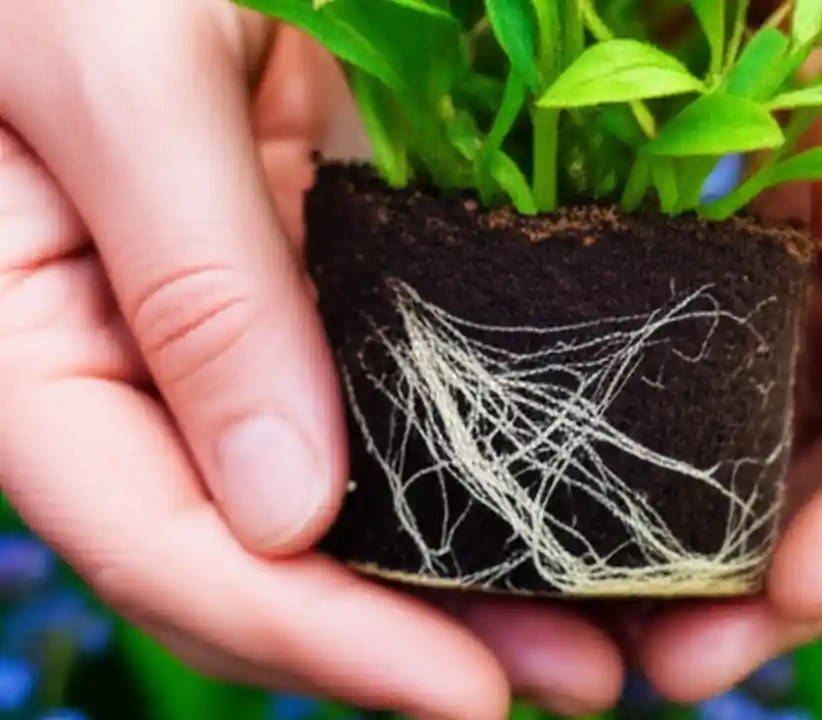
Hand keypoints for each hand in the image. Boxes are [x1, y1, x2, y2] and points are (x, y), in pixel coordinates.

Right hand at [0, 3, 621, 715]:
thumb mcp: (122, 79)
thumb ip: (192, 284)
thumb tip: (288, 514)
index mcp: (30, 351)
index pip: (162, 542)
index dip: (316, 637)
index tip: (471, 693)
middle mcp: (133, 372)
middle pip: (261, 558)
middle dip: (413, 641)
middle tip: (579, 676)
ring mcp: (229, 338)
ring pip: (336, 506)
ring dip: (464, 581)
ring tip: (601, 628)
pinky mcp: (312, 286)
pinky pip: (387, 407)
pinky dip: (467, 470)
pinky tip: (558, 502)